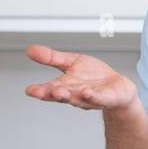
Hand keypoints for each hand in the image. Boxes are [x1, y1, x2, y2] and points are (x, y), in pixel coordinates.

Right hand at [24, 44, 138, 110]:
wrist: (117, 88)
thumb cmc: (93, 77)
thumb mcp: (71, 62)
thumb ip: (52, 58)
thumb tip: (30, 50)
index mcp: (65, 86)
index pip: (49, 90)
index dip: (40, 91)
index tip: (29, 90)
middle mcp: (75, 94)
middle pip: (61, 96)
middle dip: (51, 94)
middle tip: (42, 93)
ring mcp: (90, 98)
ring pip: (78, 98)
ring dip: (69, 96)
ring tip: (60, 92)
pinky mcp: (106, 98)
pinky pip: (99, 98)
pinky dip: (93, 96)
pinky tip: (87, 92)